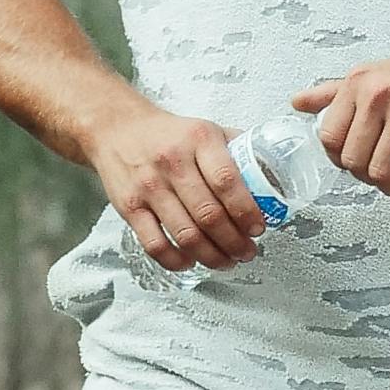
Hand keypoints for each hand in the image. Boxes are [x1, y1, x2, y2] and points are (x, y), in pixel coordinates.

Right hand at [90, 99, 267, 272]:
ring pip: (186, 235)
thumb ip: (237, 150)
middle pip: (209, 215)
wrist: (117, 128)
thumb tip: (272, 177)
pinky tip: (192, 261)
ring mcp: (149, 187)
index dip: (247, 212)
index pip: (227, 182)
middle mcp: (172, 162)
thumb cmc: (168, 134)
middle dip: (235, 242)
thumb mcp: (205, 130)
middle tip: (248, 251)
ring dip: (213, 256)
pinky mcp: (130, 208)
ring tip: (227, 261)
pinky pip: (156, 245)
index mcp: (198, 140)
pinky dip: (178, 261)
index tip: (258, 228)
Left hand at [293, 37, 389, 207]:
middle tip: (381, 173)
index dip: (339, 158)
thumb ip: (333, 92)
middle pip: (351, 161)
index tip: (355, 161)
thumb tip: (297, 102)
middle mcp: (378, 95)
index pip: (328, 137)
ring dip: (389, 188)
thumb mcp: (375, 75)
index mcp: (359, 82)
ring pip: (378, 173)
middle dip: (365, 176)